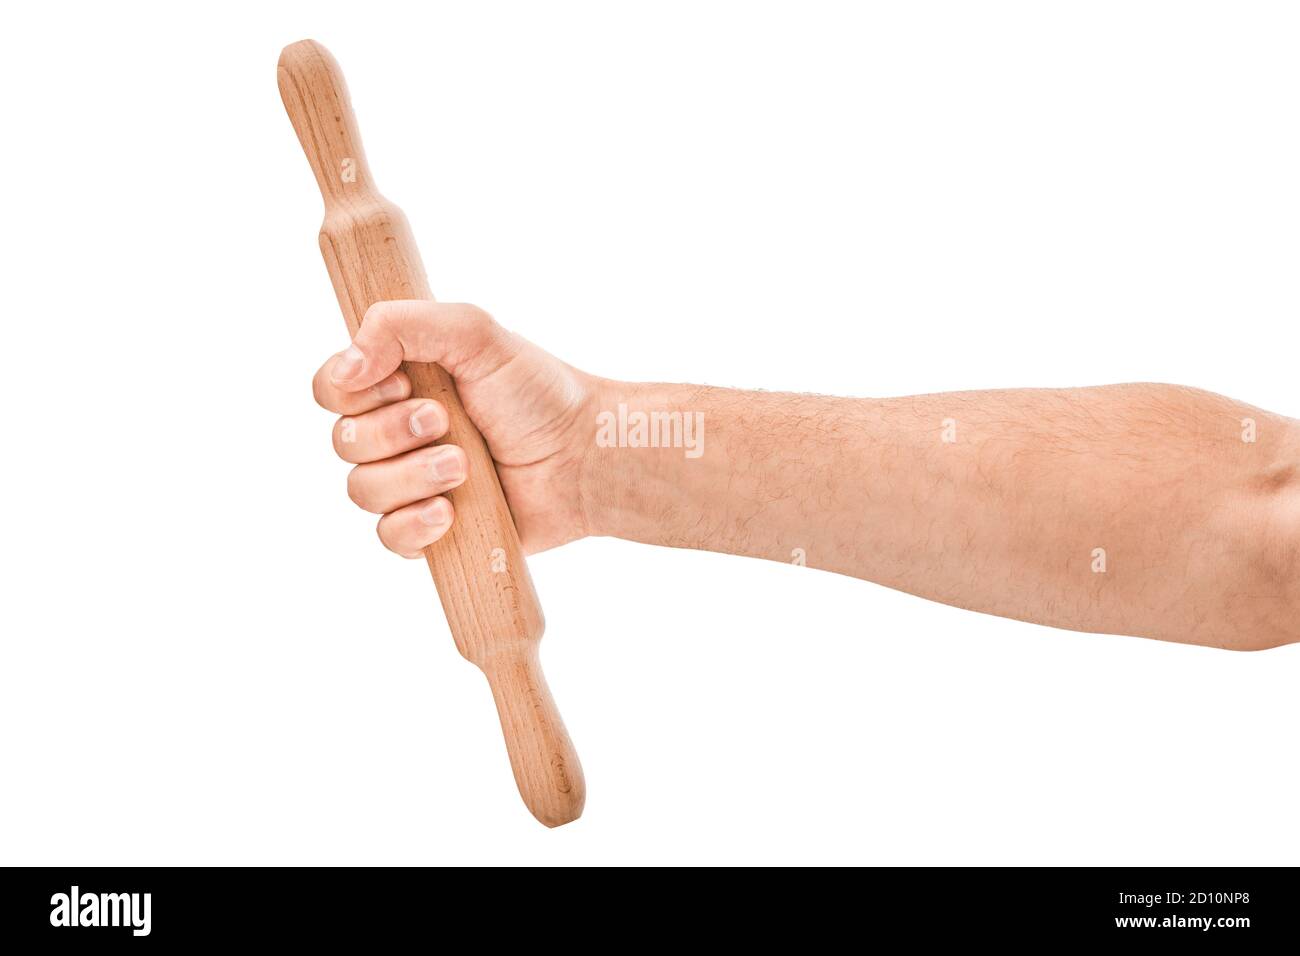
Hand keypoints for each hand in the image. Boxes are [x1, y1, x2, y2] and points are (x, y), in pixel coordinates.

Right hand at [312, 301, 597, 556]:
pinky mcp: (431, 529)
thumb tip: (347, 364)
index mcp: (401, 382)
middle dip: (392, 433)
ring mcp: (413, 483)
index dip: (351, 390)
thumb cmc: (538, 393)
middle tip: (446, 424)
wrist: (584, 458)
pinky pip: (389, 537)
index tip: (403, 383)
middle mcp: (399, 432)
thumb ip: (402, 324)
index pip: (332, 387)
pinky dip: (415, 524)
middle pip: (343, 441)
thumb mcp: (474, 333)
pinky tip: (451, 511)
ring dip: (413, 476)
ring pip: (363, 490)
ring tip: (464, 467)